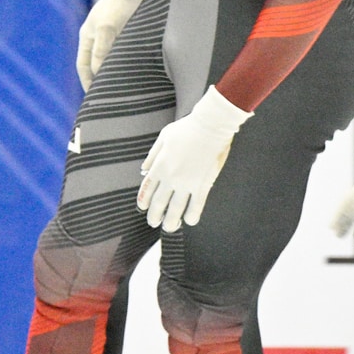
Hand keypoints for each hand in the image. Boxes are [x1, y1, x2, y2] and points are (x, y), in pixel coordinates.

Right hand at [77, 0, 153, 90]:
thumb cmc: (118, 6)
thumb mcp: (107, 28)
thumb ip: (101, 50)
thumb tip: (97, 72)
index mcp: (87, 37)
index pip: (83, 66)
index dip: (87, 82)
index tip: (94, 97)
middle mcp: (98, 38)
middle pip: (96, 65)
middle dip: (101, 81)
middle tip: (110, 98)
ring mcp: (113, 36)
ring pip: (112, 61)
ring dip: (116, 73)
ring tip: (124, 90)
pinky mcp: (128, 35)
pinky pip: (125, 55)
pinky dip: (128, 65)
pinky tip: (136, 74)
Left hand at [138, 86, 249, 232]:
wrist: (211, 126)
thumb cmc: (187, 129)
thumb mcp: (163, 137)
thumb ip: (152, 155)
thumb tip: (143, 169)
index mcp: (159, 165)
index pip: (147, 188)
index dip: (144, 201)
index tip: (143, 208)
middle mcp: (171, 177)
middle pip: (159, 203)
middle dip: (154, 216)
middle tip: (153, 223)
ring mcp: (187, 182)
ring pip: (176, 209)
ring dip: (171, 221)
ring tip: (169, 227)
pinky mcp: (203, 184)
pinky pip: (197, 205)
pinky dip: (192, 215)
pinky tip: (190, 221)